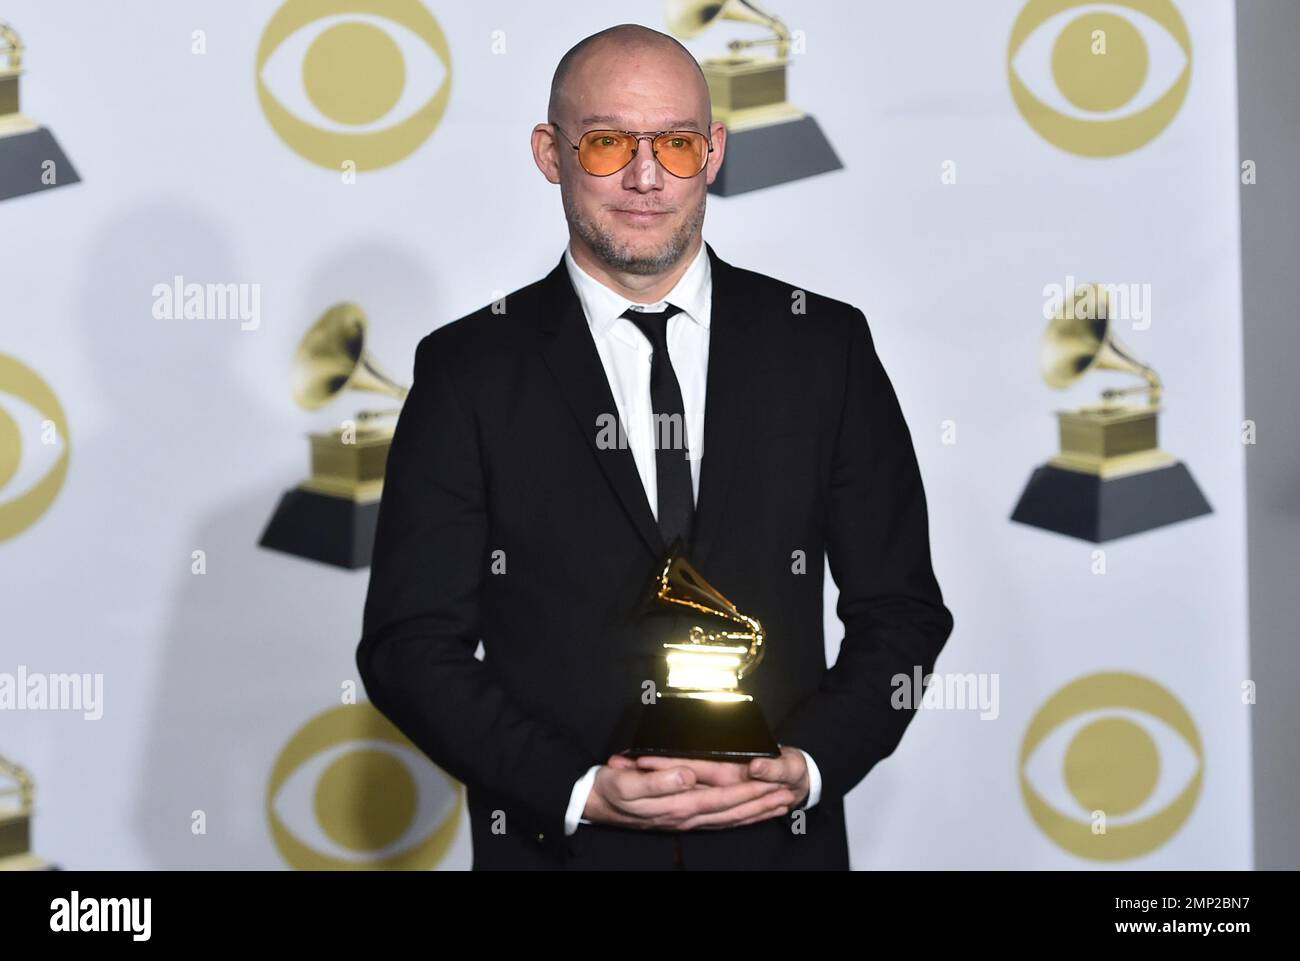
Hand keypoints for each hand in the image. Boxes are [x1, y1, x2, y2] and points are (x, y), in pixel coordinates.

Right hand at [583, 752, 796, 830]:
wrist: (591, 803)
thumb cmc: (609, 789)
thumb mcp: (627, 781)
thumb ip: (658, 780)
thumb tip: (687, 775)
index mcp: (676, 803)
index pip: (722, 798)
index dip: (748, 791)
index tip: (772, 784)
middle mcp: (685, 815)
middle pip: (731, 811)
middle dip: (761, 803)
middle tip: (788, 795)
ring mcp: (683, 820)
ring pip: (728, 819)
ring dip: (755, 812)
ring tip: (779, 806)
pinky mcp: (680, 818)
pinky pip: (716, 822)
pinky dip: (738, 819)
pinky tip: (749, 815)